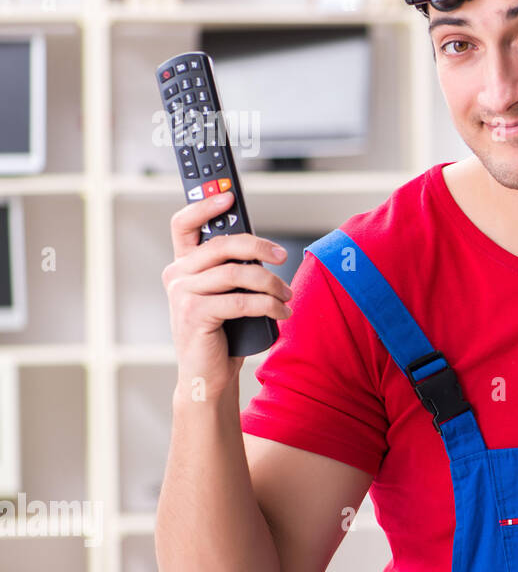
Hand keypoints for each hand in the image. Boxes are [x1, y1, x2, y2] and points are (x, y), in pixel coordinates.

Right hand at [161, 191, 293, 397]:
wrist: (207, 375)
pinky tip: (282, 312)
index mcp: (183, 265)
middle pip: (222, 244)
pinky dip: (268, 305)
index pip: (184, 225)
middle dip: (259, 247)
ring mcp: (182, 294)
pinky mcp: (194, 313)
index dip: (205, 206)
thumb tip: (264, 250)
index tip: (229, 196)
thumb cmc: (221, 333)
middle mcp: (177, 275)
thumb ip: (232, 270)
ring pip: (236, 273)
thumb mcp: (225, 295)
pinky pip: (241, 300)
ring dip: (270, 284)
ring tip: (286, 296)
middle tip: (282, 256)